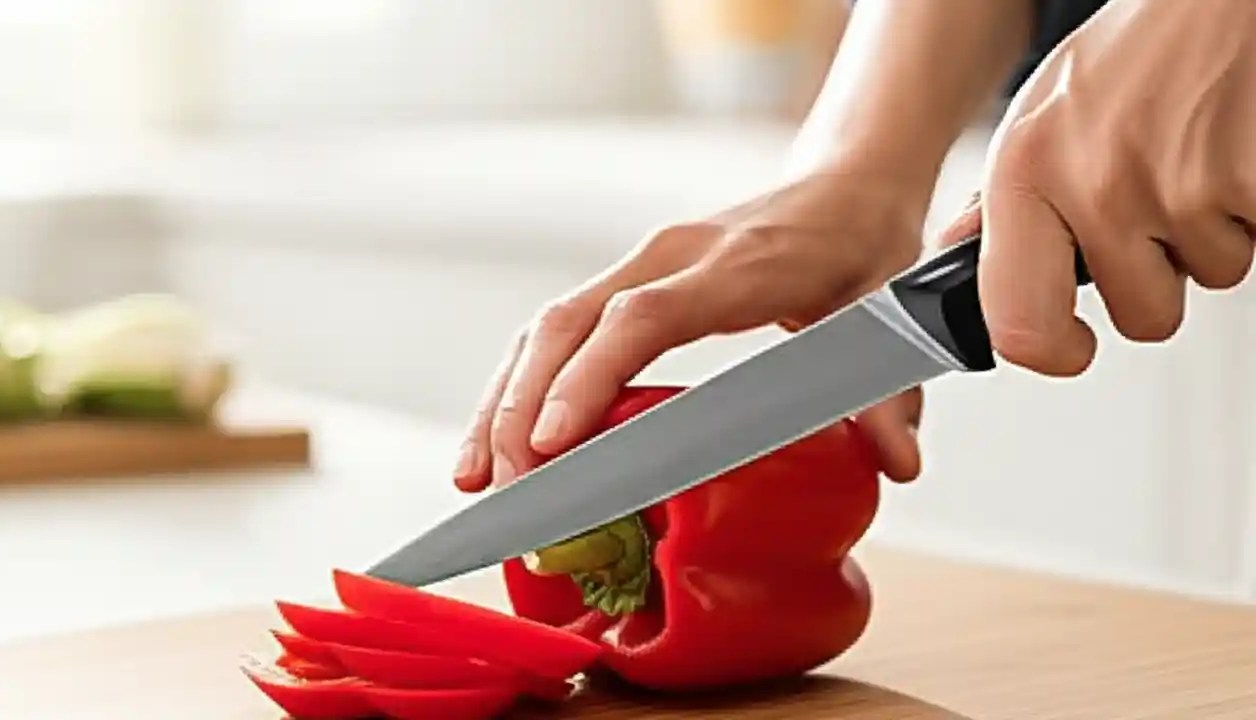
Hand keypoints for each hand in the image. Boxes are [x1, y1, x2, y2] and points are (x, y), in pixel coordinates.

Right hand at [452, 166, 935, 490]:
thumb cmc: (858, 247)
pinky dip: (518, 386)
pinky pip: (554, 333)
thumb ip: (888, 390)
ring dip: (503, 401)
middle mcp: (667, 259)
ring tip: (477, 475)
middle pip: (567, 325)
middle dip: (522, 408)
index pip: (641, 319)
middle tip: (506, 489)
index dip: (589, 378)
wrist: (842, 185)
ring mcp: (637, 267)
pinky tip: (499, 439)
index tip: (552, 441)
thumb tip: (896, 463)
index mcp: (731, 267)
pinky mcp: (624, 284)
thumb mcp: (886, 313)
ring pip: (544, 329)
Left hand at [966, 0, 1255, 374]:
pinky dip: (1252, 211)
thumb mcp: (1042, 117)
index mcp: (1028, 175)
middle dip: (1158, 274)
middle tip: (1157, 202)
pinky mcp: (1251, 183)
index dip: (1050, 352)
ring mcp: (1178, 187)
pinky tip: (1231, 158)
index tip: (1067, 348)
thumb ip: (1002, 202)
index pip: (1017, 320)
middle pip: (1142, 315)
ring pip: (1208, 278)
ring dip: (1208, 234)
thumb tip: (958, 258)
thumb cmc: (1137, 50)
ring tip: (1195, 161)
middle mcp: (1096, 184)